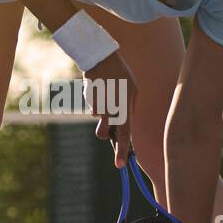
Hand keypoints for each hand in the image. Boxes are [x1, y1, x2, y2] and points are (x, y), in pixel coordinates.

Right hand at [84, 51, 136, 167]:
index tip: (120, 166)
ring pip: (97, 121)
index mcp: (124, 106)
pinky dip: (96, 102)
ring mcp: (97, 106)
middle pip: (104, 134)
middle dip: (105, 133)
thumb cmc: (120, 72)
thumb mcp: (133, 88)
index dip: (122, 151)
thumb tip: (127, 121)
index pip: (124, 134)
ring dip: (100, 116)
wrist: (99, 57)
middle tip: (107, 126)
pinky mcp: (88, 101)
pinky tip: (100, 89)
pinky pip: (93, 108)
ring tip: (105, 98)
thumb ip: (131, 107)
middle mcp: (110, 109)